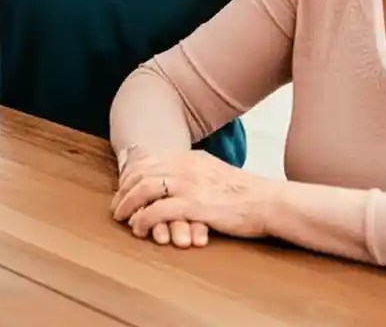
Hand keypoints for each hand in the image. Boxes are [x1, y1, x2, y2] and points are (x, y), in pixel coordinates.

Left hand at [111, 149, 280, 240]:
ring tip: (124, 219)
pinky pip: (158, 211)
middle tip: (117, 209)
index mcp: (190, 157)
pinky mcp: (195, 206)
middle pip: (142, 173)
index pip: (149, 161)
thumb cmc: (245, 193)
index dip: (131, 176)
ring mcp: (190, 185)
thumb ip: (193, 172)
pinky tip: (140, 228)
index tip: (123, 191)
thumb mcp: (214, 172)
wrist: (268, 201)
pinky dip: (144, 219)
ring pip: (145, 189)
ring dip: (129, 205)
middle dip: (124, 191)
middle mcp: (186, 166)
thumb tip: (173, 179)